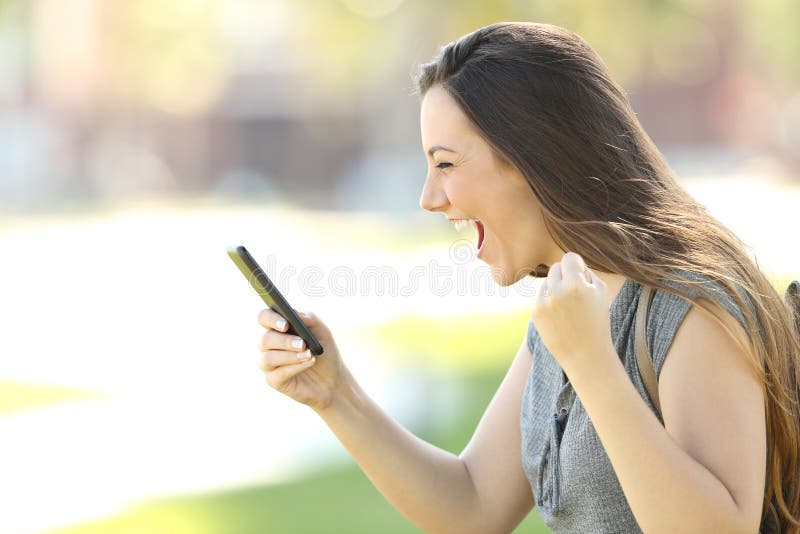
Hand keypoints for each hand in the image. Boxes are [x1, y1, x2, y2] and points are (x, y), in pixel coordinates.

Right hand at [256, 308, 349, 411]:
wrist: (333, 379)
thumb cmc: (324, 352)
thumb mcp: (322, 332)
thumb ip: (309, 319)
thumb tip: (295, 312)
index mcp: (277, 328)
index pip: (263, 317)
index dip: (271, 319)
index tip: (285, 325)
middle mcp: (269, 345)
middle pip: (265, 339)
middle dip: (285, 341)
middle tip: (302, 344)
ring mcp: (269, 364)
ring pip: (267, 358)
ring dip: (290, 356)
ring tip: (309, 354)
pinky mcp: (273, 380)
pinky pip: (277, 374)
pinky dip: (294, 368)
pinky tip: (308, 363)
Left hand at [530, 252, 614, 373]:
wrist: (585, 354)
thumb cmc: (597, 321)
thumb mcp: (601, 292)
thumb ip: (586, 272)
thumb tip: (571, 263)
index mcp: (576, 285)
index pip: (569, 257)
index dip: (576, 265)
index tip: (580, 275)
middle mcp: (557, 292)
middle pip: (555, 268)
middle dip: (565, 276)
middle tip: (575, 291)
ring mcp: (543, 303)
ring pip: (546, 282)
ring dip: (556, 289)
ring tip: (569, 308)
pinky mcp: (535, 313)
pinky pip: (541, 297)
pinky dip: (549, 303)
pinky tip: (560, 317)